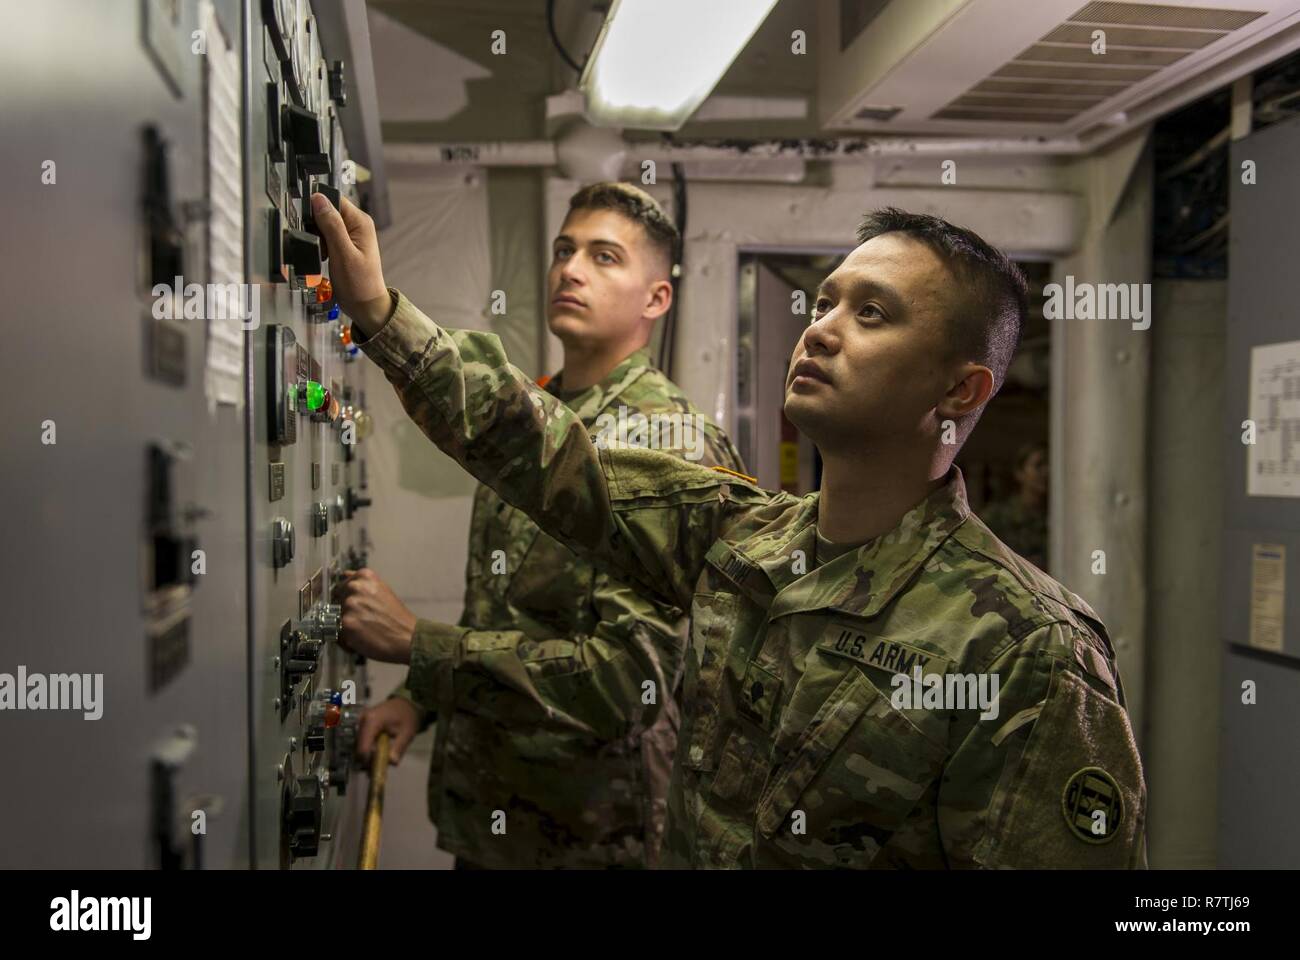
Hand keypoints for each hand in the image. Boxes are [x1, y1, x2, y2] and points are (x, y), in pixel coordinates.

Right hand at [309, 192, 391, 333]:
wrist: (365, 306)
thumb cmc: (359, 284)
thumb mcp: (342, 253)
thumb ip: (331, 225)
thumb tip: (319, 199)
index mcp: (360, 222)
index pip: (334, 199)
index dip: (318, 208)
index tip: (311, 223)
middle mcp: (357, 225)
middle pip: (327, 211)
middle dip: (317, 226)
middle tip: (321, 245)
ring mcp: (350, 235)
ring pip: (323, 225)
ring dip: (318, 237)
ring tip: (325, 253)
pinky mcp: (343, 245)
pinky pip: (325, 237)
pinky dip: (320, 245)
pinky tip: (324, 257)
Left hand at [335, 568, 416, 663]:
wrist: (408, 637)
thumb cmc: (398, 617)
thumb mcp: (383, 591)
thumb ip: (363, 584)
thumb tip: (346, 575)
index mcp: (365, 577)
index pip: (344, 585)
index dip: (350, 599)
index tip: (358, 607)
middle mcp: (356, 588)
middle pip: (340, 602)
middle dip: (349, 612)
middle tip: (366, 620)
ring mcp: (350, 606)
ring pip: (338, 618)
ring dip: (348, 626)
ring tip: (367, 631)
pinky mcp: (347, 624)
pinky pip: (339, 634)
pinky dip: (348, 640)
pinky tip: (363, 639)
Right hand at [357, 697, 421, 765]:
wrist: (406, 703)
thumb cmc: (407, 716)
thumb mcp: (407, 733)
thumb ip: (399, 748)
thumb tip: (392, 763)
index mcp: (372, 721)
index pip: (363, 746)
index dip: (367, 760)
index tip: (376, 769)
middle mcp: (362, 720)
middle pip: (359, 746)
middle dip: (367, 759)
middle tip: (378, 768)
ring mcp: (361, 721)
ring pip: (359, 744)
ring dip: (367, 754)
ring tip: (379, 761)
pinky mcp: (362, 724)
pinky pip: (362, 740)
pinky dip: (368, 748)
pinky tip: (377, 753)